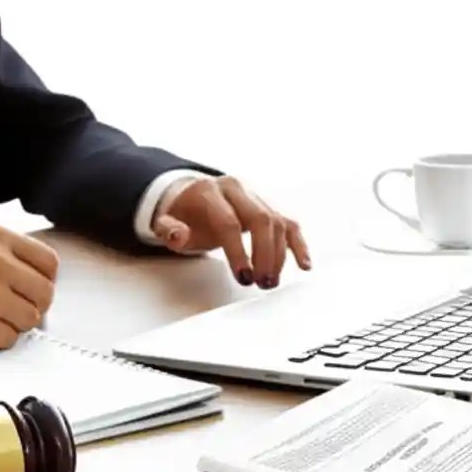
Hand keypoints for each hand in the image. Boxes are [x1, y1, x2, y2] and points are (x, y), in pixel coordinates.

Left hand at [151, 176, 310, 287]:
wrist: (192, 197)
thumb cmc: (182, 215)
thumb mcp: (167, 222)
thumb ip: (169, 230)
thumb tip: (178, 235)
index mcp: (210, 191)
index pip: (229, 222)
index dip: (238, 252)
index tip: (244, 277)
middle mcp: (237, 189)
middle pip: (260, 219)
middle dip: (264, 254)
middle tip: (262, 282)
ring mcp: (256, 196)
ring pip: (277, 222)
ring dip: (279, 255)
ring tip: (270, 281)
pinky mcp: (268, 207)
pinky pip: (289, 224)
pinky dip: (298, 244)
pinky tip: (304, 265)